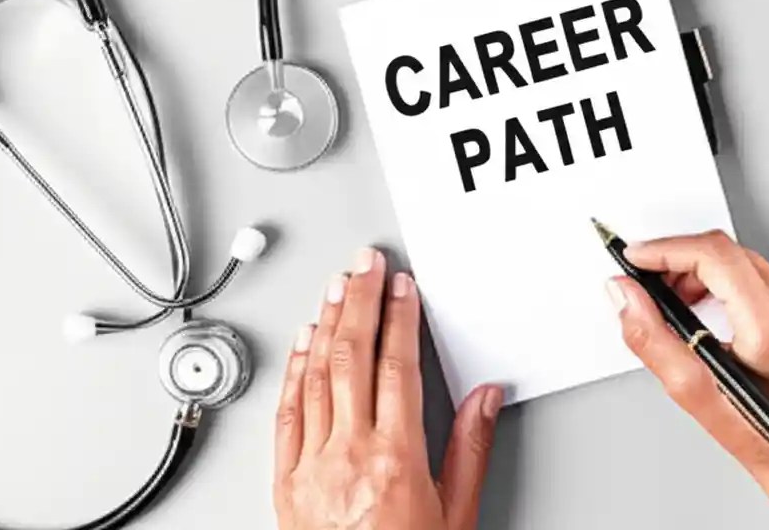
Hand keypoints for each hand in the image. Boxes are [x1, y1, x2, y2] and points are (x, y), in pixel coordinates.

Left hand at [274, 247, 503, 529]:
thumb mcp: (455, 515)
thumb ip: (469, 450)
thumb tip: (484, 398)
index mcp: (395, 459)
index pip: (396, 366)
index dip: (399, 317)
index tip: (401, 287)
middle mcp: (347, 455)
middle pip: (351, 357)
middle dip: (359, 301)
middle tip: (364, 264)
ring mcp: (310, 466)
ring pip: (315, 376)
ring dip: (326, 324)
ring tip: (335, 287)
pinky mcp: (284, 481)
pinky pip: (287, 412)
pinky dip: (294, 371)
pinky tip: (302, 343)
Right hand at [607, 231, 768, 529]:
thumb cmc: (765, 438)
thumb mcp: (695, 396)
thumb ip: (653, 340)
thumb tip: (625, 296)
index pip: (714, 256)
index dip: (666, 249)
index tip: (635, 257)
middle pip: (725, 251)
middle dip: (677, 260)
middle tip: (647, 285)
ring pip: (738, 258)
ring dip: (698, 271)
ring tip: (673, 303)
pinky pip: (754, 273)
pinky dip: (721, 281)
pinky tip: (703, 307)